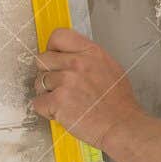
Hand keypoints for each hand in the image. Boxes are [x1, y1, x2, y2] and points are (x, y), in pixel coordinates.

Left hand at [31, 28, 138, 148]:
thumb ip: (88, 58)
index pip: (59, 36)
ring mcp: (66, 81)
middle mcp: (77, 63)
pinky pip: (37, 102)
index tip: (56, 59)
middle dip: (47, 73)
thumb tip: (69, 57)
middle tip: (60, 86)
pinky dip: (46, 110)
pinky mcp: (58, 101)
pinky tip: (62, 112)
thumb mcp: (110, 68)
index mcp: (91, 52)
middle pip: (42, 59)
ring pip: (38, 82)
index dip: (52, 48)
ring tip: (65, 102)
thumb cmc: (119, 102)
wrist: (122, 125)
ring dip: (47, 93)